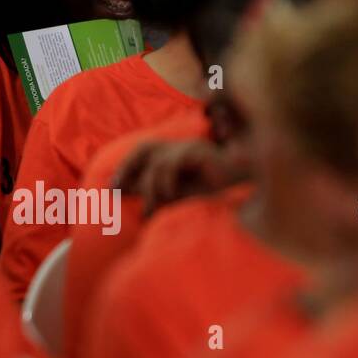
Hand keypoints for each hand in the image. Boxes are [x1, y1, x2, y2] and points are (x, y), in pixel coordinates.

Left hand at [114, 138, 242, 215]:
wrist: (246, 191)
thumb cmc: (212, 195)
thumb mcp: (175, 196)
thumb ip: (152, 191)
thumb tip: (125, 191)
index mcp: (175, 154)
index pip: (144, 154)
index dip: (126, 168)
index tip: (112, 188)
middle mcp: (181, 147)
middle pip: (145, 148)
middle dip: (127, 168)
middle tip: (115, 190)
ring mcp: (191, 147)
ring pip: (157, 160)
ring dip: (149, 188)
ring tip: (150, 211)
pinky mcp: (200, 152)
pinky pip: (172, 162)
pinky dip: (165, 181)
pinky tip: (169, 198)